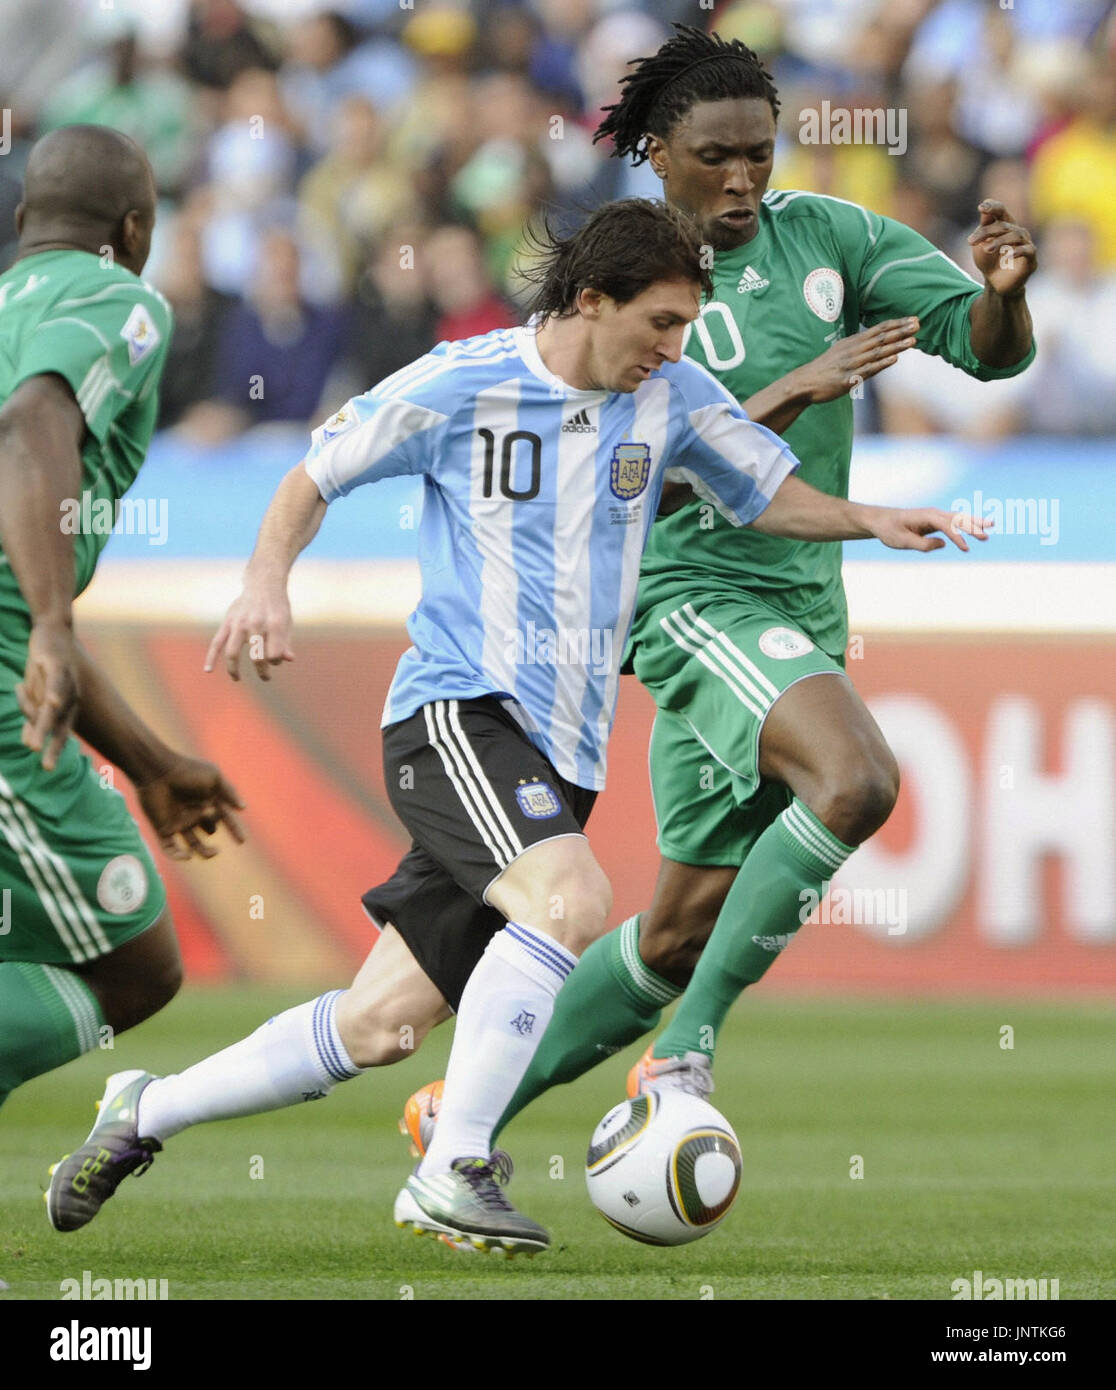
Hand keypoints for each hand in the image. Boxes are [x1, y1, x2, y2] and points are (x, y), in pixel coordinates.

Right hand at [15, 621, 79, 770]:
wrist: (52, 632)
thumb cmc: (45, 667)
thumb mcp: (36, 694)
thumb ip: (34, 718)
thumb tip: (30, 743)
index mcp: (67, 706)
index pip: (61, 732)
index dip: (55, 749)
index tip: (48, 770)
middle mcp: (71, 697)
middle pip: (59, 725)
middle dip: (53, 747)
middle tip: (47, 768)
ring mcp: (66, 682)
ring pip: (52, 708)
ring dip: (44, 727)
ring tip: (33, 746)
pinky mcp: (58, 665)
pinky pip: (57, 681)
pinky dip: (54, 693)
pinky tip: (53, 703)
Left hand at [136, 755, 245, 860]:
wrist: (157, 771)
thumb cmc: (187, 771)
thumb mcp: (214, 778)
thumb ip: (230, 792)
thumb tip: (243, 808)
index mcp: (207, 801)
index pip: (224, 818)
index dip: (234, 830)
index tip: (241, 841)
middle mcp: (194, 813)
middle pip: (210, 831)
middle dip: (213, 828)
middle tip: (207, 816)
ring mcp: (178, 823)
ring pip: (194, 844)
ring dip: (204, 852)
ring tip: (212, 852)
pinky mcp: (163, 829)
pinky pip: (170, 848)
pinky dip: (178, 856)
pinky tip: (187, 856)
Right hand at [204, 584, 293, 681]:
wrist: (263, 584)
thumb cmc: (277, 607)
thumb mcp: (287, 623)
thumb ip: (285, 643)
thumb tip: (288, 660)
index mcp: (275, 623)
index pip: (274, 654)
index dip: (276, 661)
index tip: (276, 660)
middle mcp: (256, 622)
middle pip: (256, 656)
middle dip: (261, 670)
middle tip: (266, 677)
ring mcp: (239, 622)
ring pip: (232, 652)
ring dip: (234, 669)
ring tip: (237, 679)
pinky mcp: (228, 622)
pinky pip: (217, 642)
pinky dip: (211, 656)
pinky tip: (208, 670)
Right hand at [796, 319, 919, 402]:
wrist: (805, 382)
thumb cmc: (825, 368)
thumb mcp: (841, 351)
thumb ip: (859, 346)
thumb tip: (876, 342)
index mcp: (853, 342)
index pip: (878, 329)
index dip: (896, 324)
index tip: (913, 319)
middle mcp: (854, 350)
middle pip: (880, 338)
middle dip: (900, 330)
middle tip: (917, 324)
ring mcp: (851, 364)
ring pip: (877, 352)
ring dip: (895, 346)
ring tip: (913, 340)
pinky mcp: (848, 379)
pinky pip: (868, 370)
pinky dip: (882, 364)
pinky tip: (894, 359)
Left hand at [868, 508, 991, 552]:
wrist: (881, 520)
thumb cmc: (890, 530)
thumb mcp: (902, 541)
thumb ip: (922, 544)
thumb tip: (942, 544)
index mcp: (926, 516)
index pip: (946, 526)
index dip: (957, 537)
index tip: (966, 548)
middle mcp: (933, 513)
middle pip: (957, 518)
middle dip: (972, 527)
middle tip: (986, 536)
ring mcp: (936, 516)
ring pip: (959, 517)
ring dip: (975, 522)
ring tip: (992, 524)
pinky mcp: (936, 521)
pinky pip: (955, 522)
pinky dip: (967, 524)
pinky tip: (979, 527)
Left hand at [968, 200, 1036, 296]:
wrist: (995, 284)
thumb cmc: (989, 261)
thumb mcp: (980, 244)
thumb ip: (983, 227)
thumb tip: (983, 206)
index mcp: (1005, 225)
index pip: (1001, 211)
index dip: (993, 207)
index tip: (981, 207)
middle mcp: (1018, 231)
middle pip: (1004, 225)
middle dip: (986, 232)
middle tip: (971, 242)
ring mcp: (1026, 244)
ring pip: (1016, 235)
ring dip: (999, 241)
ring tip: (986, 249)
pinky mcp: (1031, 259)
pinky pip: (1028, 250)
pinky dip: (1018, 251)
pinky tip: (1008, 254)